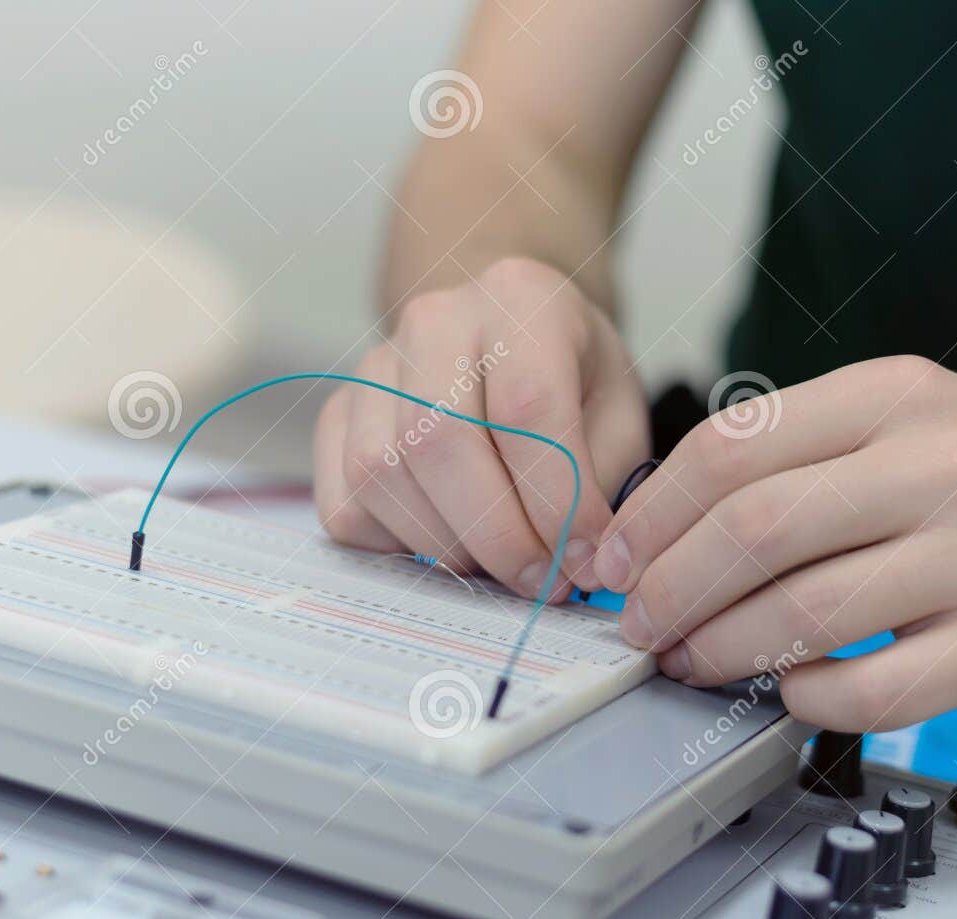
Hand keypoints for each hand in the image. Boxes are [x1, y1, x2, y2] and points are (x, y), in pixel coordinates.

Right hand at [314, 257, 648, 597]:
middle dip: (497, 535)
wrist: (508, 337)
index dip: (556, 499)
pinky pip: (343, 502)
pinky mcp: (338, 414)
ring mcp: (374, 365)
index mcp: (520, 298)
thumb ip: (602, 480)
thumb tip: (583, 564)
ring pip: (380, 474)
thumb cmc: (571, 377)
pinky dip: (393, 544)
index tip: (584, 558)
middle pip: (440, 440)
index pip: (527, 406)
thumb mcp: (617, 409)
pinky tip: (445, 541)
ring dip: (446, 545)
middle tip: (539, 582)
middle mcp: (435, 320)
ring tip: (498, 564)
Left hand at [591, 356, 956, 731]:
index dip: (650, 517)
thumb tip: (658, 533)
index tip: (614, 561)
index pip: (732, 450)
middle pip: (754, 532)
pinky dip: (806, 698)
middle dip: (670, 590)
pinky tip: (788, 689)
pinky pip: (872, 690)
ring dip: (721, 650)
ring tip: (693, 661)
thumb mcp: (906, 419)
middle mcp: (941, 466)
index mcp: (895, 396)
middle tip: (640, 625)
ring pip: (805, 615)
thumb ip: (795, 457)